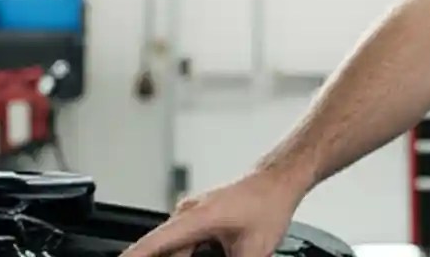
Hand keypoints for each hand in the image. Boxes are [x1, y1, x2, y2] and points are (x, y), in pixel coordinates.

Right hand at [119, 169, 306, 256]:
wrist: (279, 180)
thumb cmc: (268, 204)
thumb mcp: (253, 250)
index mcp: (194, 219)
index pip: (150, 246)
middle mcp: (187, 214)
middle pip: (166, 251)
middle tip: (211, 252)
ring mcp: (192, 214)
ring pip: (178, 248)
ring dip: (187, 256)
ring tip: (223, 247)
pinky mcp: (200, 217)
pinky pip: (186, 241)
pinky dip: (192, 253)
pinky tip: (216, 251)